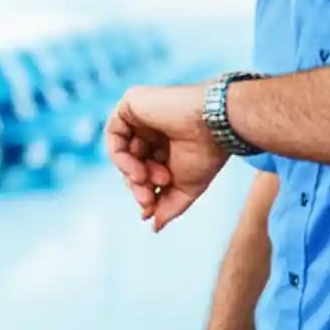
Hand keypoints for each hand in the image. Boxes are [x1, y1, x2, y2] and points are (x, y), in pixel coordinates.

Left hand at [106, 84, 228, 231]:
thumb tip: (153, 226)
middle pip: (130, 163)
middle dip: (137, 185)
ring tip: (147, 180)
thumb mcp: (186, 188)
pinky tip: (137, 169)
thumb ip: (168, 207)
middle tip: (148, 199)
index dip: (143, 192)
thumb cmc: (207, 153)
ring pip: (121, 152)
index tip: (149, 208)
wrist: (215, 126)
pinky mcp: (132, 103)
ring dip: (130, 174)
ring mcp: (141, 115)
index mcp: (167, 145)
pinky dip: (120, 157)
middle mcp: (153, 129)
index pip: (144, 172)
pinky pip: (113, 134)